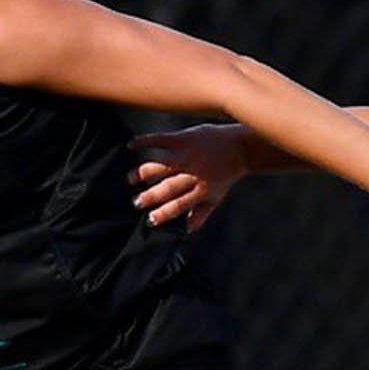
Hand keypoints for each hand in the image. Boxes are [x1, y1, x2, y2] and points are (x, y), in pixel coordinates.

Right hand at [128, 125, 248, 232]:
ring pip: (160, 165)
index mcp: (201, 191)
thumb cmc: (224, 175)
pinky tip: (130, 147)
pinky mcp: (182, 139)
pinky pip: (159, 140)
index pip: (179, 205)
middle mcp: (193, 174)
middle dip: (150, 196)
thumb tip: (186, 230)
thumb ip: (200, 213)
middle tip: (135, 202)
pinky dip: (143, 142)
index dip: (164, 214)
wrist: (239, 148)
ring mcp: (187, 156)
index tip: (150, 220)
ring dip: (142, 173)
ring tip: (130, 179)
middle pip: (167, 188)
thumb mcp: (216, 197)